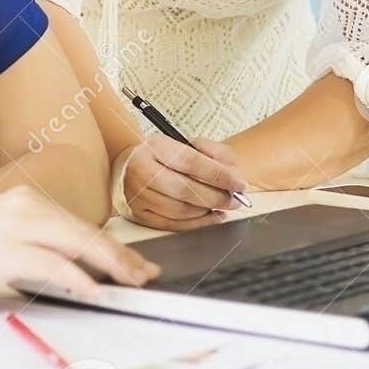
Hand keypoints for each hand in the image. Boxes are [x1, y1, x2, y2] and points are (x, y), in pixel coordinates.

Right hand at [0, 186, 159, 306]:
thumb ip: (33, 247)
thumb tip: (72, 268)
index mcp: (22, 200)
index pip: (78, 224)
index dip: (110, 247)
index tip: (134, 265)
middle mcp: (21, 205)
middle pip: (85, 232)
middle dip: (119, 257)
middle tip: (143, 277)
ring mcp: (12, 226)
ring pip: (76, 243)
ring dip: (108, 266)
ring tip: (129, 285)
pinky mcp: (2, 250)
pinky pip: (52, 265)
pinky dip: (78, 279)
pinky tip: (94, 293)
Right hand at [118, 134, 247, 231]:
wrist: (129, 164)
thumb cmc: (164, 155)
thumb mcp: (188, 143)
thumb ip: (214, 152)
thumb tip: (233, 175)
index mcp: (155, 146)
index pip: (190, 161)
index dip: (218, 175)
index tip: (239, 183)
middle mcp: (141, 169)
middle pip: (183, 189)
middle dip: (216, 197)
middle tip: (235, 200)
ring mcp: (136, 194)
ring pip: (179, 210)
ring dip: (207, 211)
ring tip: (222, 207)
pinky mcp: (138, 214)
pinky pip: (171, 225)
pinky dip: (196, 224)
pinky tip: (210, 217)